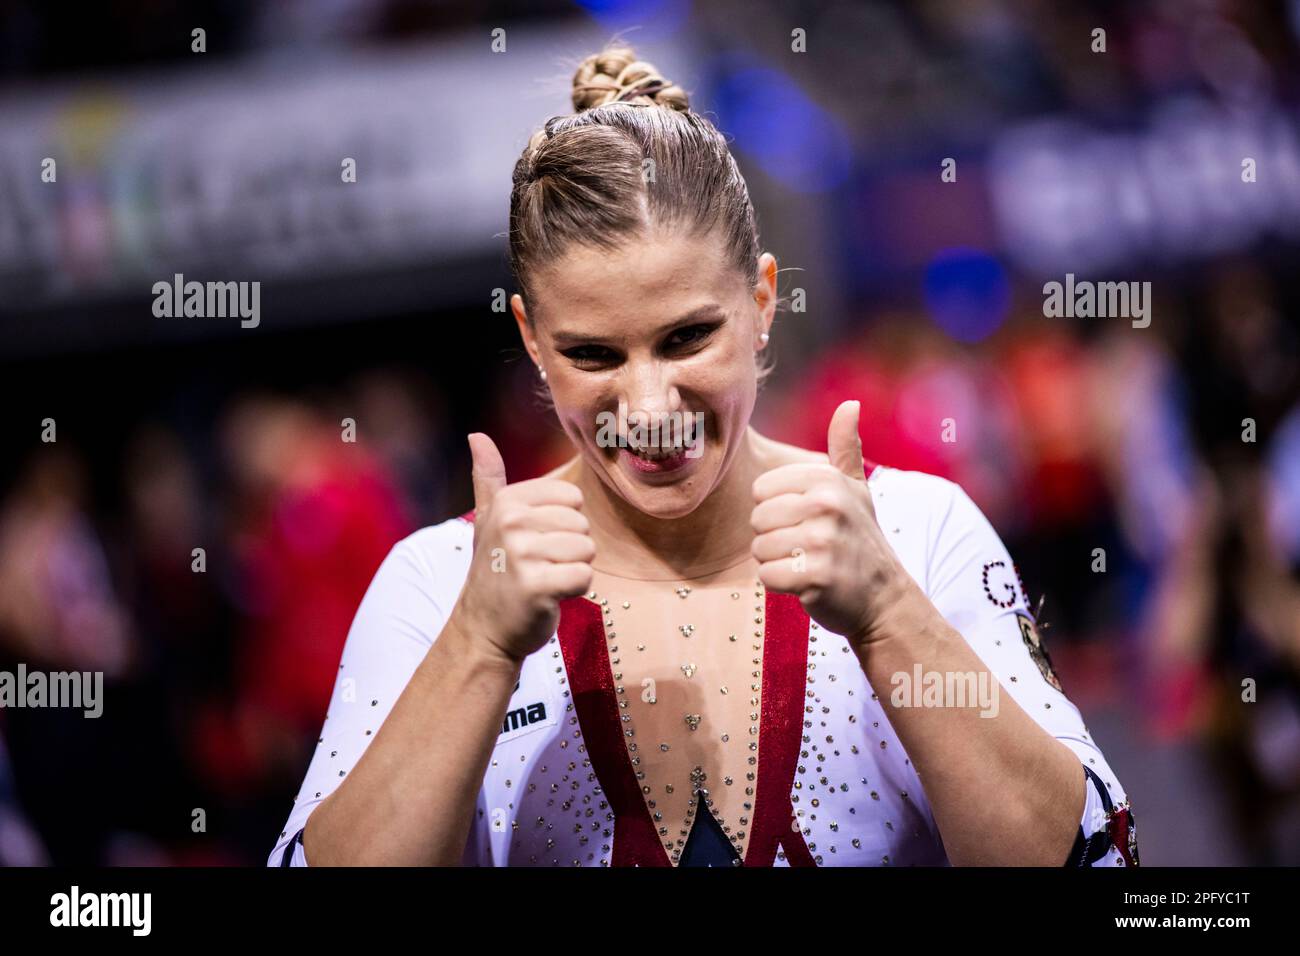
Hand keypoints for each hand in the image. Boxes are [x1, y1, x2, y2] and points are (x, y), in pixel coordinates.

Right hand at [452, 433, 594, 663]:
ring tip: (544, 581)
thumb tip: (476, 435)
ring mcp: (522, 554)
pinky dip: (575, 591)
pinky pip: (584, 576)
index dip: (564, 525)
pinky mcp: (536, 586)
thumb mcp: (488, 521)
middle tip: (539, 567)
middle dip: (570, 550)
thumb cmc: (495, 571)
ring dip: (573, 571)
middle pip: (582, 525)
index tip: (535, 543)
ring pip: (587, 550)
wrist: (483, 629)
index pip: (572, 498)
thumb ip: (487, 478)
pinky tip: (551, 597)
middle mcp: (511, 522)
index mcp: (507, 501)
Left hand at [750, 400, 912, 643]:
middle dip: (773, 538)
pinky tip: (806, 584)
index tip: (806, 521)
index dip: (776, 510)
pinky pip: (767, 576)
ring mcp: (823, 541)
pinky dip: (780, 585)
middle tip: (806, 547)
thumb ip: (846, 448)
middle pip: (757, 519)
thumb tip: (851, 404)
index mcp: (828, 479)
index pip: (761, 490)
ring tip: (807, 563)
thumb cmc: (860, 540)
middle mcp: (827, 505)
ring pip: (759, 548)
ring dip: (776, 562)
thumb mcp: (856, 490)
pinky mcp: (816, 576)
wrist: (883, 598)